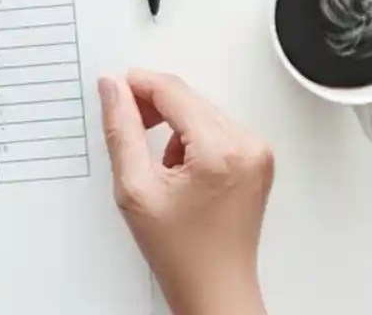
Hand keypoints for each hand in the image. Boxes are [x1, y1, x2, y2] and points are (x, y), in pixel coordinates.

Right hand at [98, 70, 273, 314]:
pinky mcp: (257, 159)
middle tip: (126, 125)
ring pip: (202, 111)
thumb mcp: (135, 188)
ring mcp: (257, 152)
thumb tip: (114, 90)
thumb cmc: (180, 251)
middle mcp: (247, 145)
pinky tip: (180, 171)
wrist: (215, 288)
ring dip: (173, 125)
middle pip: (190, 98)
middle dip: (154, 106)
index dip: (138, 84)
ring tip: (158, 166)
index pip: (173, 92)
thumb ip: (122, 130)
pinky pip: (217, 129)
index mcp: (220, 150)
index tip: (114, 89)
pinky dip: (193, 139)